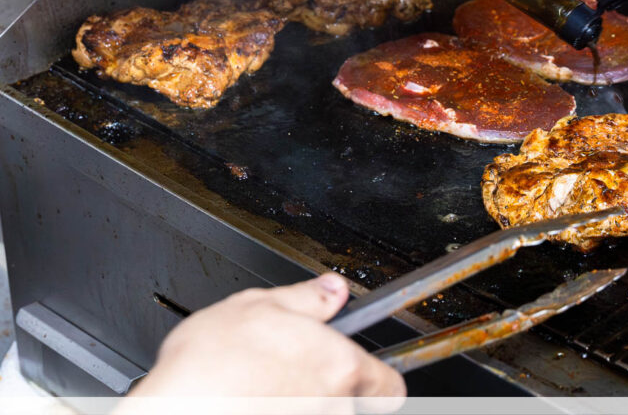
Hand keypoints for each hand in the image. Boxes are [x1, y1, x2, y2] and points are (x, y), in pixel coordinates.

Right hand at [126, 273, 403, 401]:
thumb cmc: (209, 368)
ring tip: (267, 394)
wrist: (174, 413)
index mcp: (339, 366)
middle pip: (355, 408)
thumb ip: (307, 298)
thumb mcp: (256, 306)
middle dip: (334, 396)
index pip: (391, 386)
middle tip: (301, 382)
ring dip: (304, 408)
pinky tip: (254, 407)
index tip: (365, 374)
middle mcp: (334, 408)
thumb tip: (333, 288)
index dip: (378, 379)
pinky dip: (277, 414)